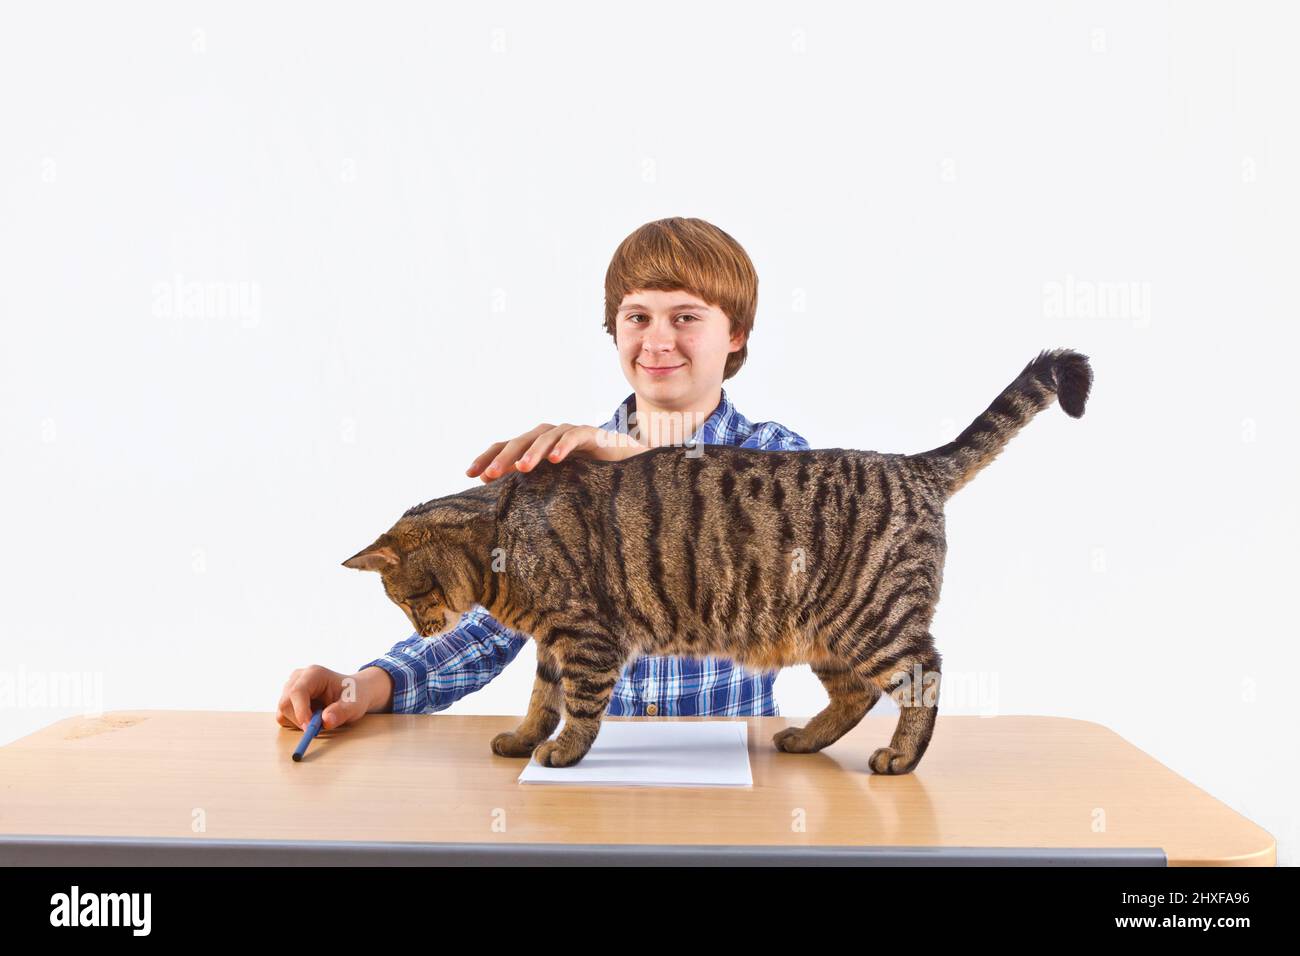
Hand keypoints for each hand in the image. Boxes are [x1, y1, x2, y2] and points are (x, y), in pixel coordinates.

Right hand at [276, 665, 391, 730]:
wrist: (353, 692)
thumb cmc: (354, 695)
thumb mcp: (354, 704)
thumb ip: (341, 712)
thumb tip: (326, 721)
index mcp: (314, 674)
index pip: (297, 691)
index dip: (300, 711)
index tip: (309, 728)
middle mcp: (298, 678)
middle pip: (286, 702)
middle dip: (300, 719)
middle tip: (318, 728)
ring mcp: (291, 688)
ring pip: (283, 711)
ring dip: (299, 721)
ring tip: (320, 716)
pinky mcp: (288, 699)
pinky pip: (283, 716)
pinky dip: (296, 722)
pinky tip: (312, 716)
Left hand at [466, 422, 647, 482]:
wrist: (629, 467)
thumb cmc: (590, 480)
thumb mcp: (556, 487)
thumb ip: (530, 490)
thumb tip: (496, 502)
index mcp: (537, 448)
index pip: (507, 447)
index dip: (487, 458)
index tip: (469, 475)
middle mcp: (550, 436)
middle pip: (521, 439)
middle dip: (503, 457)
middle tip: (489, 475)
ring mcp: (571, 432)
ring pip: (545, 435)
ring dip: (532, 451)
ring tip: (521, 469)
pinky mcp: (593, 434)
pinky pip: (575, 436)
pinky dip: (564, 445)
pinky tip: (555, 460)